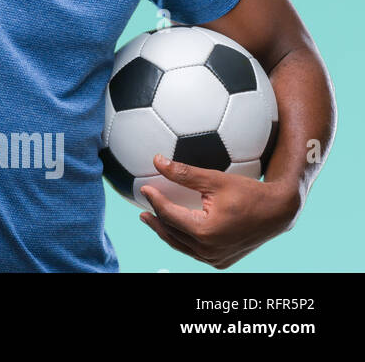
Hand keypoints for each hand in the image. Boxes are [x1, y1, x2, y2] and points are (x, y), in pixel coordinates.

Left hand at [139, 154, 299, 268]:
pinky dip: (183, 240)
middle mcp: (209, 250)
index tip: (144, 188)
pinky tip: (176, 228)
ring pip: (181, 246)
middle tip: (142, 209)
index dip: (154, 201)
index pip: (169, 215)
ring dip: (166, 232)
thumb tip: (157, 160)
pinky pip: (195, 251)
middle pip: (172, 233)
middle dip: (155, 220)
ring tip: (152, 219)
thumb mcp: (215, 179)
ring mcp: (216, 258)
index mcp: (205, 231)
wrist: (279, 212)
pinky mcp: (222, 261)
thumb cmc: (250, 192)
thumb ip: (184, 172)